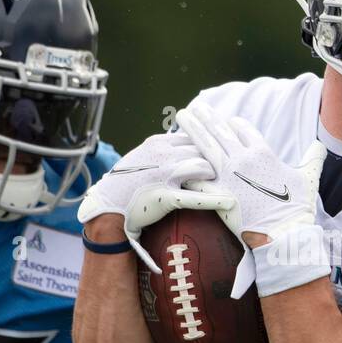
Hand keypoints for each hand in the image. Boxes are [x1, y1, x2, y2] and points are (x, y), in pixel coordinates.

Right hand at [77, 132, 232, 272]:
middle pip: (203, 149)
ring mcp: (164, 175)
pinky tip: (230, 202)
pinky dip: (215, 199)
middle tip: (235, 169)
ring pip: (203, 166)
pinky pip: (195, 196)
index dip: (211, 145)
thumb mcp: (143, 157)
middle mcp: (162, 154)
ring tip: (232, 183)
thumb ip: (164, 149)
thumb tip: (185, 143)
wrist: (107, 206)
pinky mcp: (165, 196)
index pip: (195, 136)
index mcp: (159, 143)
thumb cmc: (125, 183)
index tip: (224, 152)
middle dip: (219, 158)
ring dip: (218, 175)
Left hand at [175, 104, 325, 244]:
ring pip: (206, 146)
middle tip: (194, 107)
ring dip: (192, 130)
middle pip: (220, 131)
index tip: (225, 121)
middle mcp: (243, 159)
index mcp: (263, 153)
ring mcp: (228, 176)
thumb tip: (320, 146)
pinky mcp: (217, 195)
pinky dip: (186, 167)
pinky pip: (197, 177)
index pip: (243, 129)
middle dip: (206, 117)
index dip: (233, 124)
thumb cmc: (297, 208)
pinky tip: (174, 157)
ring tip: (183, 117)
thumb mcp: (308, 178)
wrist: (284, 234)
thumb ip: (312, 159)